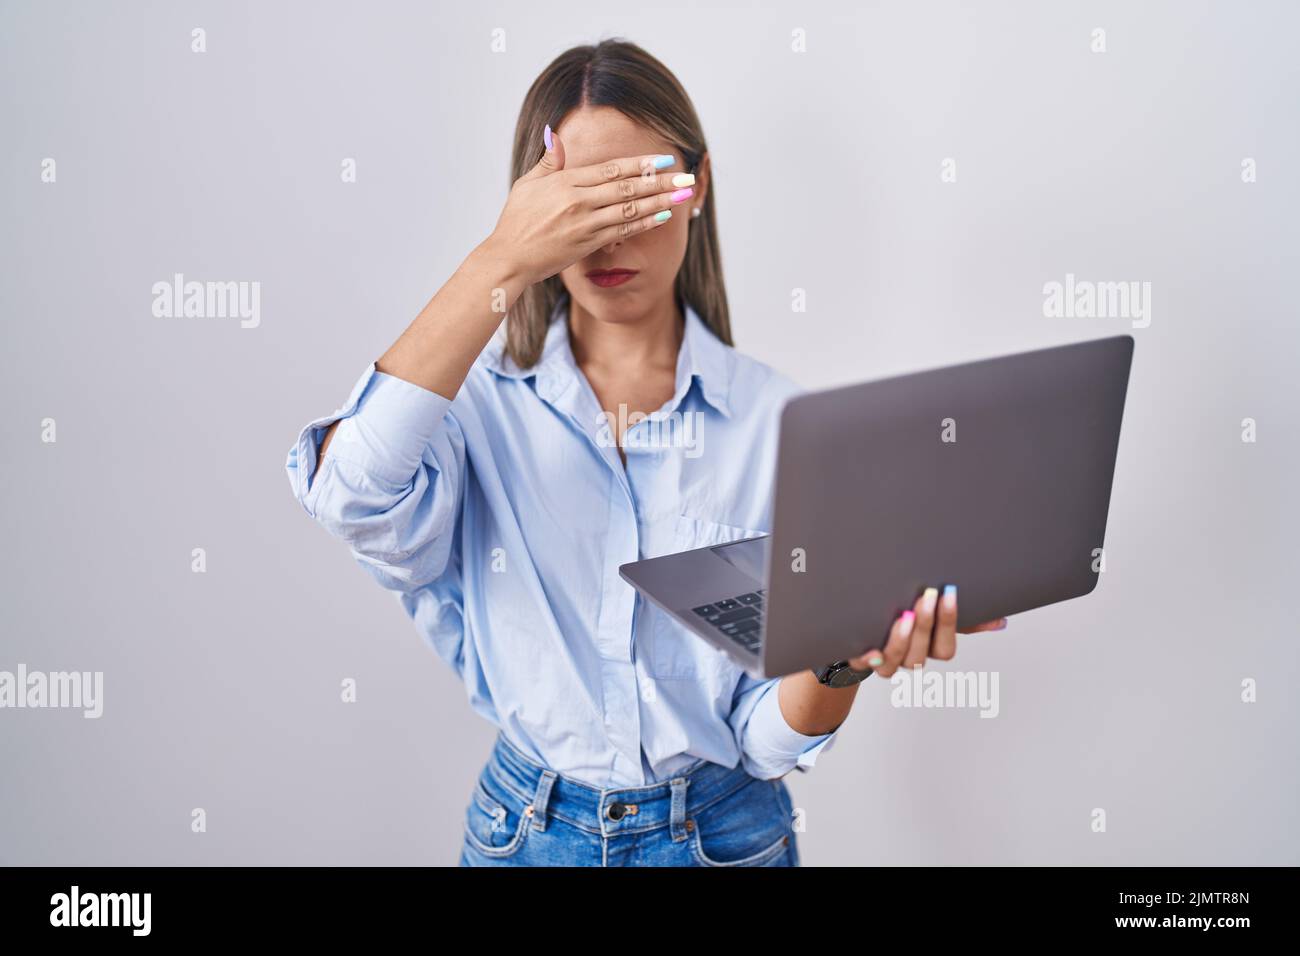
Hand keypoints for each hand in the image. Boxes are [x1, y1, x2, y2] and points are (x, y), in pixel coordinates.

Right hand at [484, 127, 689, 286]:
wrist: (509, 258)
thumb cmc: (516, 221)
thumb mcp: (528, 184)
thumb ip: (548, 162)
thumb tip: (555, 136)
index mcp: (566, 181)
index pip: (611, 168)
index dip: (640, 163)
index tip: (664, 158)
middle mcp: (579, 200)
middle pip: (627, 186)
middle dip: (660, 180)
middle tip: (685, 176)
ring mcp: (585, 223)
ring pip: (630, 208)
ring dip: (659, 201)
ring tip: (682, 195)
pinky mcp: (588, 244)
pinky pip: (622, 230)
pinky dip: (644, 222)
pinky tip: (662, 216)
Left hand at [848, 585, 1006, 678]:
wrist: (866, 632)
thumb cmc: (910, 621)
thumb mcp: (938, 618)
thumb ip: (966, 619)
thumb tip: (1000, 621)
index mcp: (930, 650)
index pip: (945, 648)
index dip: (948, 623)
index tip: (949, 593)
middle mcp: (908, 660)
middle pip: (920, 655)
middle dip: (925, 626)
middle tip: (926, 597)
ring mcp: (884, 662)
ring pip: (894, 663)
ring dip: (900, 641)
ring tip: (903, 615)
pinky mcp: (859, 658)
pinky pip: (862, 664)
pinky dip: (867, 658)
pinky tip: (871, 648)